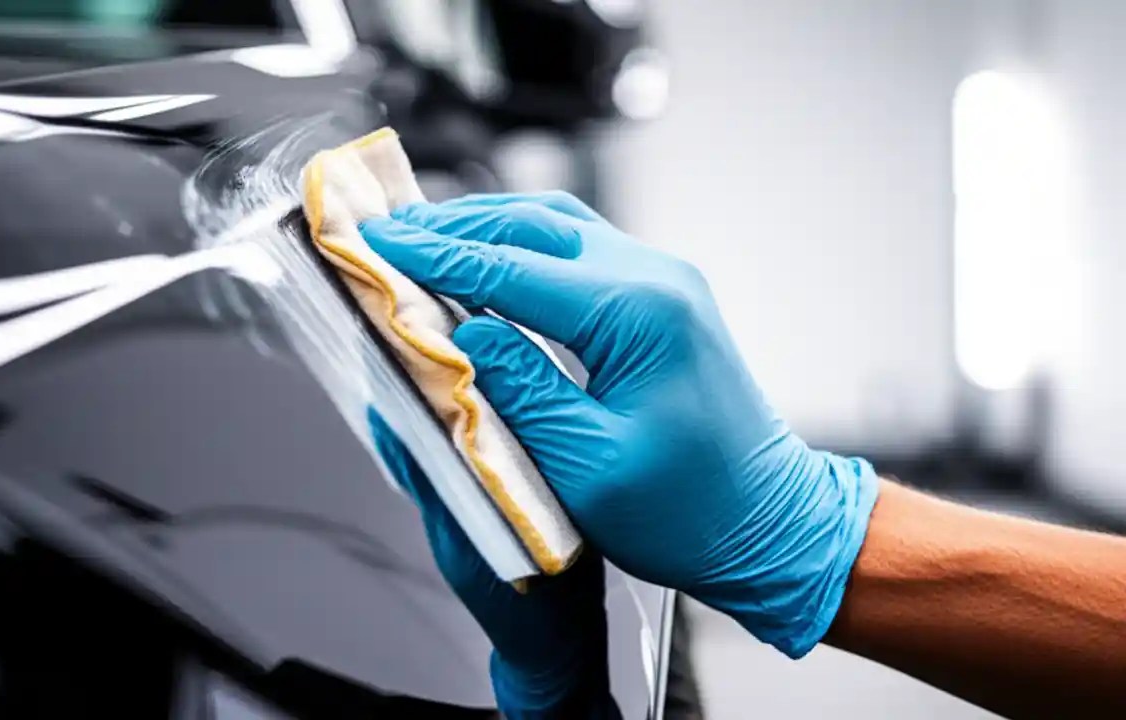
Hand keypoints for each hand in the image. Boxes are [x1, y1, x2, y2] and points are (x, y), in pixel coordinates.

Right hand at [359, 192, 879, 657]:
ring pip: (555, 227)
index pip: (509, 268)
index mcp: (638, 313)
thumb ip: (516, 391)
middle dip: (451, 227)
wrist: (770, 524)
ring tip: (421, 238)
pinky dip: (520, 249)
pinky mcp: (660, 301)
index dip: (431, 256)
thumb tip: (455, 336)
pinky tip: (485, 266)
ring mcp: (663, 283)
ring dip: (486, 229)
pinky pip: (578, 253)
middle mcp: (655, 279)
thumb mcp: (586, 467)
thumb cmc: (692, 513)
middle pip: (531, 225)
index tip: (373, 244)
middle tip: (384, 232)